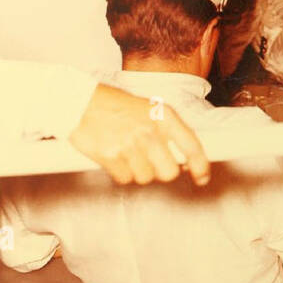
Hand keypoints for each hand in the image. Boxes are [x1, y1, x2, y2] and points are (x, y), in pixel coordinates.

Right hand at [68, 84, 209, 185]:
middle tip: (152, 162)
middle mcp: (150, 131)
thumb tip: (183, 160)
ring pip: (146, 178)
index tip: (202, 177)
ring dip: (138, 171)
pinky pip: (124, 179)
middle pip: (169, 172)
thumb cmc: (116, 105)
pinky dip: (121, 173)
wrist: (80, 102)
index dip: (201, 166)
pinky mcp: (111, 157)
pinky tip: (115, 157)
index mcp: (164, 117)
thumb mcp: (149, 109)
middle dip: (162, 172)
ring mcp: (131, 145)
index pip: (192, 146)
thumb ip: (167, 131)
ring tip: (128, 153)